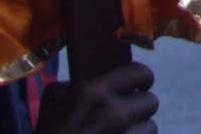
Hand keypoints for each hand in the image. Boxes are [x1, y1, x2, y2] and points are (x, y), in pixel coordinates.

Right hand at [35, 61, 158, 133]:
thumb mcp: (54, 99)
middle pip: (151, 101)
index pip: (142, 73)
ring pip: (151, 126)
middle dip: (139, 106)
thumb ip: (81, 82)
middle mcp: (113, 114)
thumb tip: (101, 76)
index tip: (137, 84)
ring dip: (139, 129)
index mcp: (94, 93)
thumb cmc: (49, 133)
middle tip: (127, 111)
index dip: (141, 78)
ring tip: (122, 131)